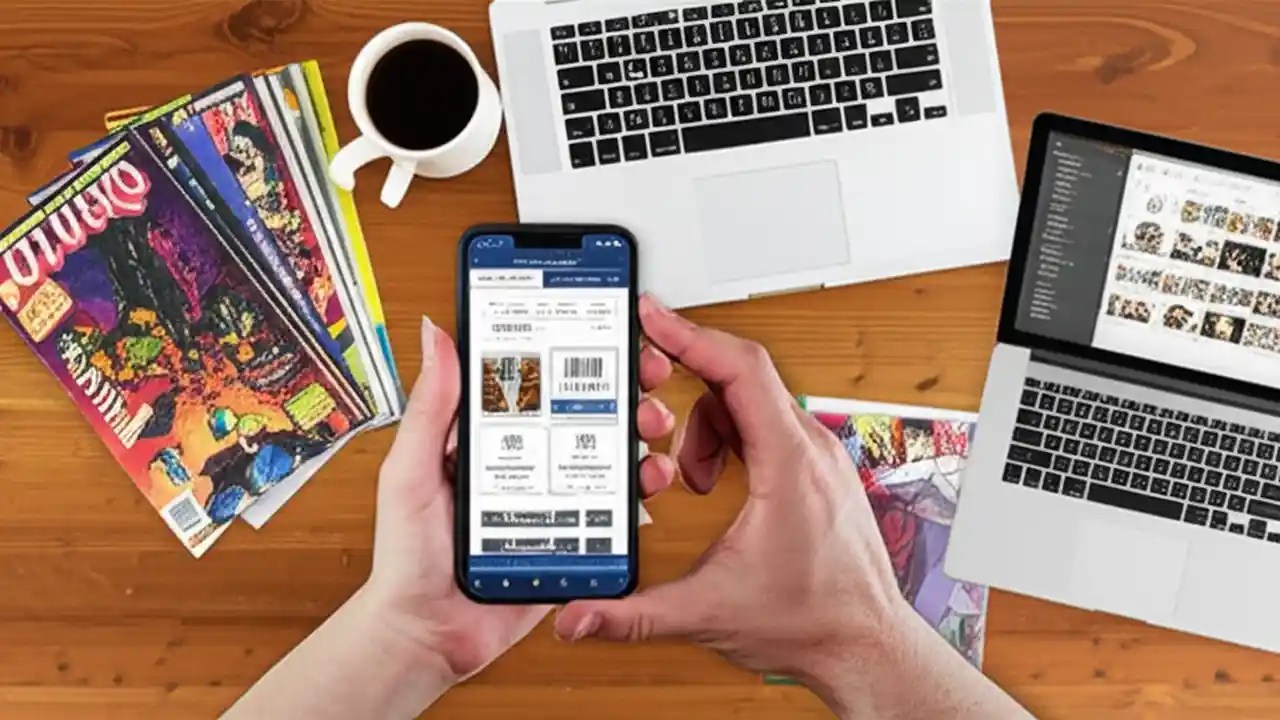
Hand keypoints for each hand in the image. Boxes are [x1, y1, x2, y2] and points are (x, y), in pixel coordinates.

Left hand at [361, 316, 680, 682]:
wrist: (429, 633)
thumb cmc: (407, 557)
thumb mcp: (411, 470)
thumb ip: (430, 407)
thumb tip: (436, 337)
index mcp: (483, 435)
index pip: (530, 377)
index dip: (567, 348)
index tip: (601, 324)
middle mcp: (523, 458)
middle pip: (581, 407)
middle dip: (621, 383)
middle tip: (643, 370)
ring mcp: (551, 495)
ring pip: (606, 451)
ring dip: (638, 431)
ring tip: (651, 424)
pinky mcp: (572, 534)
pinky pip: (612, 506)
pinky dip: (638, 489)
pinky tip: (648, 477)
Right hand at [554, 296, 1026, 718]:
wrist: (864, 644)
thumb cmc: (812, 621)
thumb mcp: (710, 612)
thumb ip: (636, 614)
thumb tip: (583, 614)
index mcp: (789, 464)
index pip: (741, 370)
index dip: (691, 336)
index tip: (654, 318)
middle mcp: (810, 448)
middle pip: (741, 376)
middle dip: (685, 382)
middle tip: (647, 400)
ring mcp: (816, 456)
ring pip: (751, 401)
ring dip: (706, 424)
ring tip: (688, 476)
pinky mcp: (814, 469)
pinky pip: (765, 424)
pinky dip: (729, 438)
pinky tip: (713, 479)